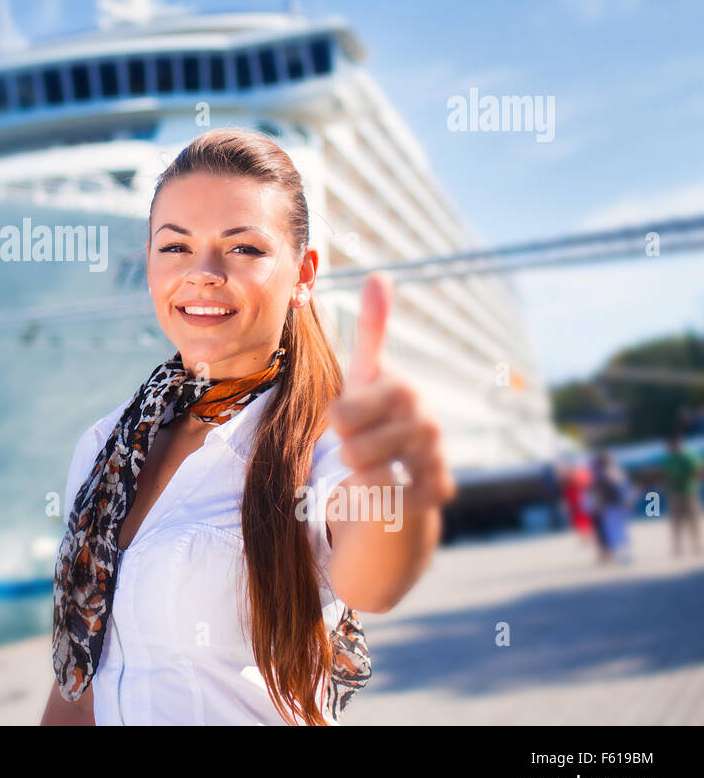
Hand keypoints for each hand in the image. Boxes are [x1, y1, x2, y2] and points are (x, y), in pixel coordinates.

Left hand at [328, 272, 454, 510]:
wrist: (404, 461)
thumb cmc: (375, 410)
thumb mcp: (366, 373)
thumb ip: (371, 329)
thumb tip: (379, 275)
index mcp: (403, 389)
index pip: (342, 415)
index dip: (337, 421)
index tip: (352, 415)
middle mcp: (427, 422)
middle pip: (351, 450)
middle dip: (347, 450)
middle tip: (363, 442)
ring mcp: (436, 458)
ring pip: (369, 480)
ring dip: (361, 476)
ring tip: (375, 463)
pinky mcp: (439, 492)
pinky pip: (392, 503)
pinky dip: (381, 500)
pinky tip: (391, 485)